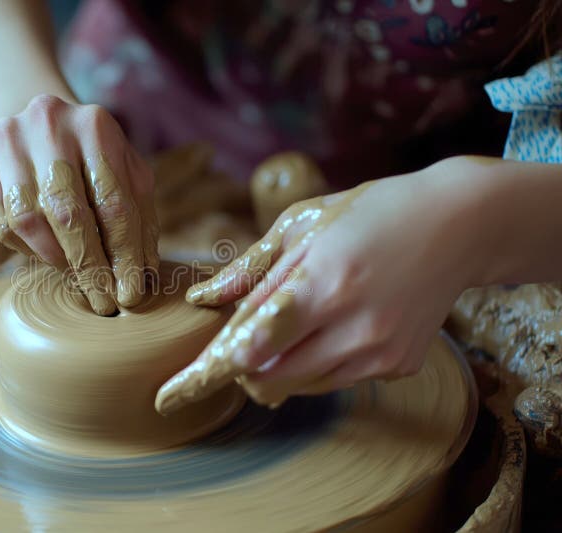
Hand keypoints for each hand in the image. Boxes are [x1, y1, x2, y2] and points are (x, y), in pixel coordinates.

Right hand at [0, 95, 159, 315]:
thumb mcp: (127, 175)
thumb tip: (144, 276)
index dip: (123, 254)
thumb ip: (140, 220)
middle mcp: (48, 127)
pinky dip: (28, 249)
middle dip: (88, 266)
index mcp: (94, 126)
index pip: (112, 202)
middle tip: (103, 301)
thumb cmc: (94, 157)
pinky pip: (1, 223)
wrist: (41, 124)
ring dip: (56, 260)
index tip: (129, 293)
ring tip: (78, 277)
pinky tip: (50, 256)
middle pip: (67, 212)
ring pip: (27, 220)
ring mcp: (8, 145)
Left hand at [156, 159, 479, 412]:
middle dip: (241, 365)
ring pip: (298, 386)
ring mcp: (379, 353)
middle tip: (242, 335)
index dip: (206, 374)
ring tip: (299, 316)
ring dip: (277, 365)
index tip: (169, 397)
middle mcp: (353, 328)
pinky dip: (316, 362)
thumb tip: (201, 300)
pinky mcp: (398, 365)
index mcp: (324, 283)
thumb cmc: (370, 214)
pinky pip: (334, 380)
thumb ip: (250, 270)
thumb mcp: (303, 224)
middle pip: (266, 378)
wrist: (457, 226)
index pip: (250, 345)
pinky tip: (336, 322)